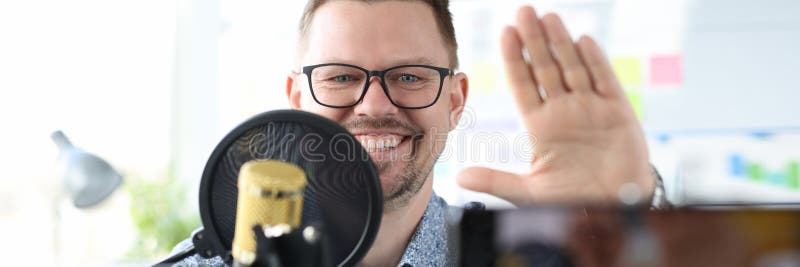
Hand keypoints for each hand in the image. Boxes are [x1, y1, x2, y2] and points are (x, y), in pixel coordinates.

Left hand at [456, 6, 653, 204]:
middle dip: (535, 41)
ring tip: (548, 17)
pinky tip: (583, 41)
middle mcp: (564, 111)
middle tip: (524, 12)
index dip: (515, 59)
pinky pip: (605, 81)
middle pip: (546, 68)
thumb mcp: (528, 192)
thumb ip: (496, 181)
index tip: (505, 33)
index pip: (523, 84)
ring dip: (562, 43)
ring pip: (573, 68)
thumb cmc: (571, 201)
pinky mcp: (618, 113)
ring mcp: (591, 109)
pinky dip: (595, 62)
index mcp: (541, 126)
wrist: (611, 211)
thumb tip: (459, 177)